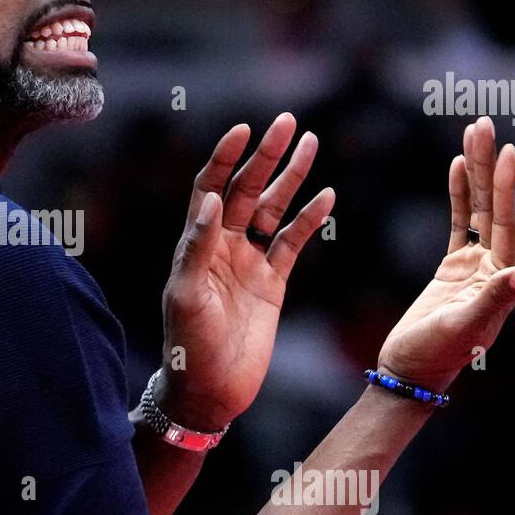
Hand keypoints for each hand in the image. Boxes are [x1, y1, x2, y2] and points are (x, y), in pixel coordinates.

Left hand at [159, 113, 334, 430]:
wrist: (211, 391)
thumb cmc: (188, 347)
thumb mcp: (187, 297)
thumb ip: (198, 248)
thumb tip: (213, 199)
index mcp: (196, 245)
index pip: (211, 188)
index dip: (224, 158)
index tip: (242, 129)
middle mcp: (222, 247)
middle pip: (246, 189)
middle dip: (266, 155)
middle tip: (288, 122)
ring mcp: (249, 262)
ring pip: (274, 209)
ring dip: (292, 178)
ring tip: (311, 144)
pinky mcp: (273, 283)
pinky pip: (293, 242)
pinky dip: (309, 219)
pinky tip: (327, 196)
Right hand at [377, 116, 514, 392]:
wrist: (410, 371)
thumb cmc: (437, 355)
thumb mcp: (466, 326)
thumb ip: (497, 298)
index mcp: (502, 278)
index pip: (507, 221)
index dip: (506, 185)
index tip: (505, 150)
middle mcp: (494, 267)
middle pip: (494, 206)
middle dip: (488, 165)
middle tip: (482, 125)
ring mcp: (474, 266)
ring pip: (478, 209)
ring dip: (475, 173)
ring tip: (470, 134)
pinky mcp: (452, 268)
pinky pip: (460, 223)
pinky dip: (459, 195)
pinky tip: (456, 167)